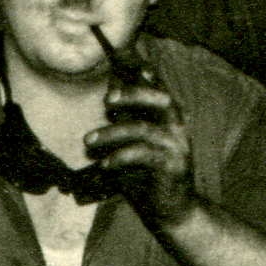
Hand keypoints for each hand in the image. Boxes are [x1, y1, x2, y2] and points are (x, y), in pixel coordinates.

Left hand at [83, 75, 194, 228]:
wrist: (171, 211)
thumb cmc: (149, 174)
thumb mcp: (135, 142)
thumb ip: (127, 118)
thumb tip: (109, 90)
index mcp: (169, 117)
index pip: (159, 87)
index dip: (144, 71)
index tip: (125, 55)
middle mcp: (178, 127)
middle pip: (161, 99)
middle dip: (133, 94)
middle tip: (106, 99)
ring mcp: (177, 146)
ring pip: (143, 130)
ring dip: (112, 133)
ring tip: (88, 141)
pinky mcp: (172, 166)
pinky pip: (143, 155)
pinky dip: (121, 157)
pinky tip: (105, 165)